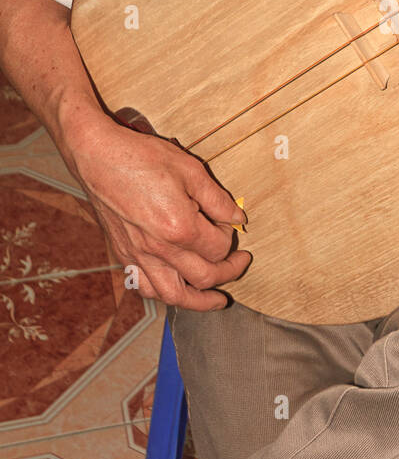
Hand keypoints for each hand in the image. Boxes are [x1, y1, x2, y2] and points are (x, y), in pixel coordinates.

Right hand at [60, 113, 250, 309]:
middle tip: (240, 263)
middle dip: (229, 272)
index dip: (230, 236)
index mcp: (180, 227)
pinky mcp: (123, 254)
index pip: (218, 247)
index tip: (228, 223)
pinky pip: (145, 286)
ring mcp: (138, 255)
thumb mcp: (190, 170)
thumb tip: (237, 218)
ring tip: (215, 299)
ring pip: (173, 295)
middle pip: (204, 277)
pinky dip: (163, 293)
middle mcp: (159, 249)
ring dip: (199, 302)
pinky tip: (175, 288)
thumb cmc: (141, 158)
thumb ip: (217, 199)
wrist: (97, 156)